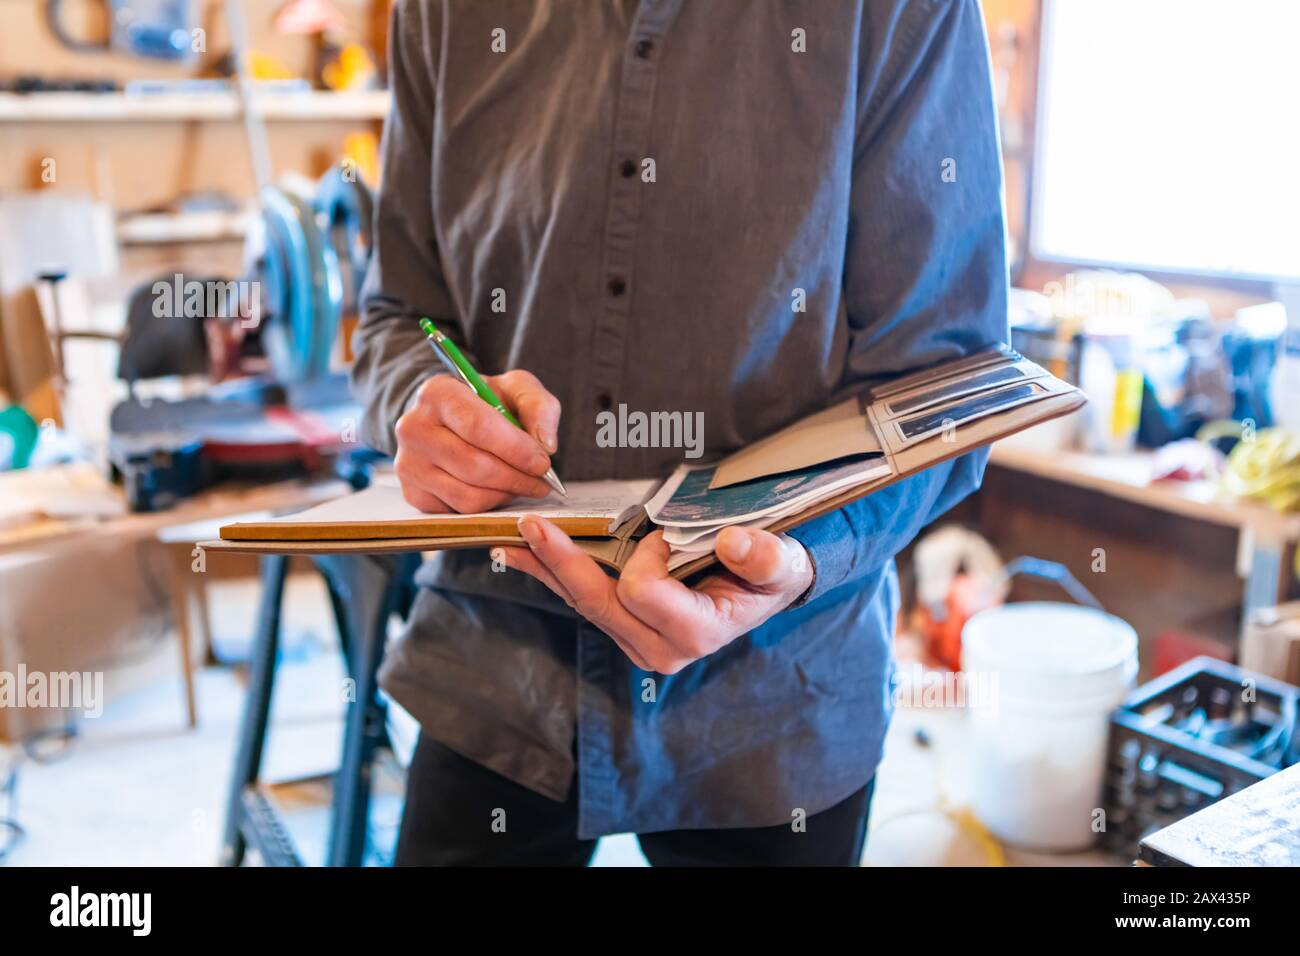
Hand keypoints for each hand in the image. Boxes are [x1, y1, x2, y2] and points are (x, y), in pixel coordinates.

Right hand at [394, 371, 560, 512]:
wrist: (449, 418)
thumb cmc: (486, 402)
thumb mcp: (516, 389)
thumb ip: (539, 407)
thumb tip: (546, 444)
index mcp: (437, 393)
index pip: (479, 427)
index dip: (517, 450)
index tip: (543, 462)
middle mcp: (413, 428)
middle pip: (475, 466)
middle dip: (517, 477)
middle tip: (542, 480)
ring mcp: (408, 464)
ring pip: (468, 495)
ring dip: (505, 494)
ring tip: (523, 483)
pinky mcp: (413, 493)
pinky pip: (459, 511)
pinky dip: (488, 505)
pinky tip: (498, 489)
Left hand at [496, 517, 813, 673]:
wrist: (766, 591)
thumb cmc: (772, 575)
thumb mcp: (783, 564)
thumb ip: (766, 557)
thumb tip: (733, 542)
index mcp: (695, 633)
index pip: (643, 591)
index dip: (648, 555)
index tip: (666, 532)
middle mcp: (659, 648)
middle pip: (596, 602)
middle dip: (562, 561)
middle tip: (530, 524)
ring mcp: (636, 640)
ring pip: (580, 603)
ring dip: (545, 568)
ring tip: (510, 540)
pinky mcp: (623, 627)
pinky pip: (581, 600)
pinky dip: (555, 573)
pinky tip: (525, 553)